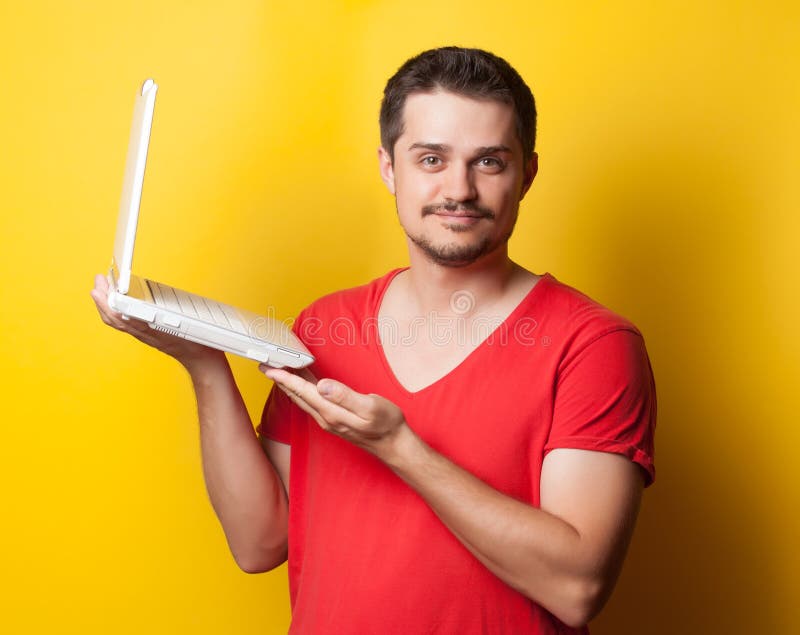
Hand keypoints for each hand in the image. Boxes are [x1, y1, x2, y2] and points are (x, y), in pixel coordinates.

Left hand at [90, 273, 223, 369]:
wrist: (200, 358)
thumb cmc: (194, 341)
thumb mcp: (180, 324)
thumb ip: (158, 317)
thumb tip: (136, 308)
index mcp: (147, 328)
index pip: (117, 316)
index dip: (105, 301)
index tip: (99, 286)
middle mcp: (142, 332)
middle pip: (113, 318)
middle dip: (102, 299)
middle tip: (99, 281)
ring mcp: (143, 334)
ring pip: (117, 321)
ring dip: (107, 305)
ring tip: (104, 289)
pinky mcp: (148, 334)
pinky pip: (125, 323)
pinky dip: (117, 311)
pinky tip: (121, 303)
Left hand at [261, 366, 410, 459]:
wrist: (394, 444)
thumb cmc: (386, 424)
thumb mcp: (370, 406)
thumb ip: (345, 396)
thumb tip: (322, 385)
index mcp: (332, 412)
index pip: (303, 392)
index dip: (285, 378)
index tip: (270, 368)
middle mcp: (326, 418)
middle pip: (298, 396)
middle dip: (281, 380)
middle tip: (266, 365)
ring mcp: (329, 420)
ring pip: (303, 400)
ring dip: (290, 385)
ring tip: (280, 371)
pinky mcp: (334, 420)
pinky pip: (311, 403)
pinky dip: (302, 391)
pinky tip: (303, 384)